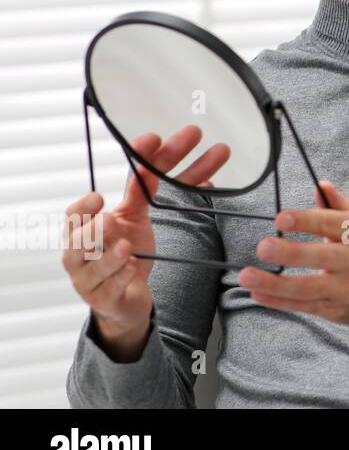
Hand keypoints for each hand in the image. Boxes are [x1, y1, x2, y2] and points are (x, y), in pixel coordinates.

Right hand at [63, 126, 230, 343]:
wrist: (123, 298)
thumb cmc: (124, 252)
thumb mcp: (135, 217)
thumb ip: (146, 187)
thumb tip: (168, 150)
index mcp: (88, 226)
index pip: (82, 208)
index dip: (91, 197)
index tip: (102, 197)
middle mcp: (81, 250)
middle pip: (79, 235)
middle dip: (93, 225)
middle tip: (110, 216)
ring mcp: (89, 277)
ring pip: (91, 265)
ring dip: (111, 254)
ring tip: (127, 247)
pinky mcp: (104, 299)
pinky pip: (109, 289)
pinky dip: (121, 277)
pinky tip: (133, 268)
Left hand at [238, 181, 348, 332]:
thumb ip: (339, 204)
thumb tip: (321, 185)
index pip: (331, 223)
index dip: (305, 221)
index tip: (281, 218)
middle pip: (320, 257)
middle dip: (290, 253)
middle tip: (263, 247)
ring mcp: (343, 287)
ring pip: (307, 287)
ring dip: (275, 283)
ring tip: (247, 276)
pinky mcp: (333, 308)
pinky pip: (302, 306)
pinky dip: (278, 301)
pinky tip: (257, 293)